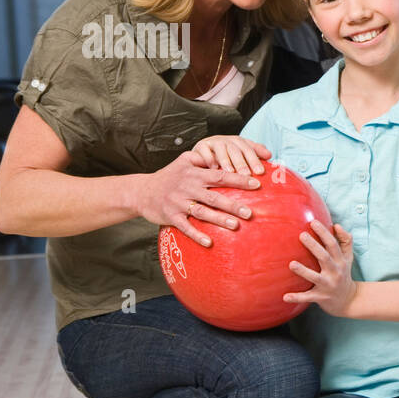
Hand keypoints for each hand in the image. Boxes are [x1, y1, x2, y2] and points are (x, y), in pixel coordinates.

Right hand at [136, 149, 260, 246]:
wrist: (141, 191)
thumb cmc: (168, 176)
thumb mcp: (183, 161)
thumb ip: (202, 157)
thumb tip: (221, 155)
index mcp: (194, 174)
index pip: (220, 176)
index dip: (238, 180)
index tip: (256, 184)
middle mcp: (188, 188)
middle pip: (214, 197)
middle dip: (233, 204)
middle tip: (250, 212)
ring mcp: (179, 203)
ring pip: (202, 212)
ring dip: (219, 219)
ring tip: (236, 226)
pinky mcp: (171, 216)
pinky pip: (185, 227)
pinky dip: (197, 235)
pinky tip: (210, 243)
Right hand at [194, 134, 270, 174]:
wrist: (200, 155)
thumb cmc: (223, 158)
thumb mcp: (238, 155)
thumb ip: (254, 154)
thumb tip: (270, 155)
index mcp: (238, 142)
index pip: (249, 149)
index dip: (255, 159)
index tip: (260, 172)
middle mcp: (227, 140)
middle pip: (236, 150)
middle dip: (242, 162)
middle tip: (247, 175)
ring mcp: (213, 142)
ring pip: (221, 149)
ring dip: (226, 161)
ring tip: (230, 172)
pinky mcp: (200, 145)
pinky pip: (205, 150)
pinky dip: (209, 158)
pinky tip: (213, 168)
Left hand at [285, 220, 356, 316]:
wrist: (349, 300)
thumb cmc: (344, 274)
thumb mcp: (349, 257)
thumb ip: (346, 240)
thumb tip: (337, 225)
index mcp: (341, 261)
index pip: (333, 244)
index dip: (324, 233)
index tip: (313, 222)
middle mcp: (335, 272)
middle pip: (324, 257)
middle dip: (314, 246)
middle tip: (302, 235)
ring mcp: (328, 285)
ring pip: (315, 277)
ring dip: (303, 271)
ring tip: (291, 264)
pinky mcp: (321, 297)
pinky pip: (308, 297)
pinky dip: (297, 298)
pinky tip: (285, 297)